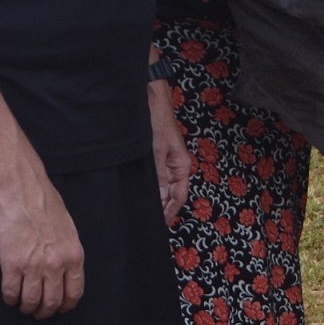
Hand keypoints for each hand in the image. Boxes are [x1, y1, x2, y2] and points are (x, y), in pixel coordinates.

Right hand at [0, 172, 86, 317]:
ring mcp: (33, 266)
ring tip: (23, 306)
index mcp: (73, 256)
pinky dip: (10, 299)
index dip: (65, 306)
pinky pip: (11, 292)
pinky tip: (10, 297)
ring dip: (26, 308)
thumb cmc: (46, 205)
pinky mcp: (12, 264)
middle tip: (38, 313)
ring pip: (31, 301)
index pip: (74, 293)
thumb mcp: (69, 230)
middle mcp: (56, 265)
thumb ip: (68, 253)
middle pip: (52, 302)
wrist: (23, 193)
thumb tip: (65, 271)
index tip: (59, 309)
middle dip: (45, 312)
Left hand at [149, 80, 192, 226]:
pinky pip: (157, 178)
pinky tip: (142, 193)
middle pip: (172, 194)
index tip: (159, 225)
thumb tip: (159, 198)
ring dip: (156, 199)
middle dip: (163, 209)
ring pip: (163, 187)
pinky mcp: (158, 157)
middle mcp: (176, 166)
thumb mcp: (156, 150)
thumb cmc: (158, 120)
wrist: (151, 99)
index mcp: (182, 166)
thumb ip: (158, 175)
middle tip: (148, 223)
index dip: (170, 212)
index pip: (179, 196)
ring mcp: (167, 162)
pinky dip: (152, 187)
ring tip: (144, 212)